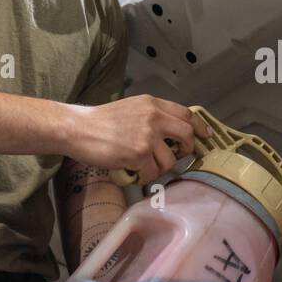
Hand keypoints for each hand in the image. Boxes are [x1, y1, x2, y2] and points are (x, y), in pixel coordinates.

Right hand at [65, 95, 209, 183]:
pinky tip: (134, 173)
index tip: (204, 135)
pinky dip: (145, 177)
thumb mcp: (131, 108)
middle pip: (186, 135)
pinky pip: (153, 172)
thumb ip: (151, 116)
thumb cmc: (100, 121)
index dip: (198, 126)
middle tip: (178, 156)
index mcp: (152, 104)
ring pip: (170, 160)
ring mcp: (148, 136)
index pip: (185, 113)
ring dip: (160, 168)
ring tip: (145, 167)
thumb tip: (170, 134)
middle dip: (186, 149)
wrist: (78, 128)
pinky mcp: (139, 154)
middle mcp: (154, 117)